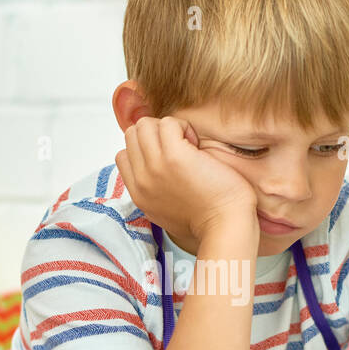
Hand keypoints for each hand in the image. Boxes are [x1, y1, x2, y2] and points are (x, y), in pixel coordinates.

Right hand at [115, 116, 257, 245]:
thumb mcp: (165, 212)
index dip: (145, 148)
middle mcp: (142, 180)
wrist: (224, 226)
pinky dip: (183, 127)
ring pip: (145, 125)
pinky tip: (196, 145)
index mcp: (139, 194)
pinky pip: (168, 122)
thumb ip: (153, 192)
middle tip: (179, 148)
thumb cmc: (207, 220)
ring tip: (188, 145)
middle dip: (155, 134)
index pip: (124, 155)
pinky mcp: (174, 156)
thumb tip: (155, 173)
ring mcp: (155, 167)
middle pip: (132, 135)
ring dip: (169, 128)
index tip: (167, 158)